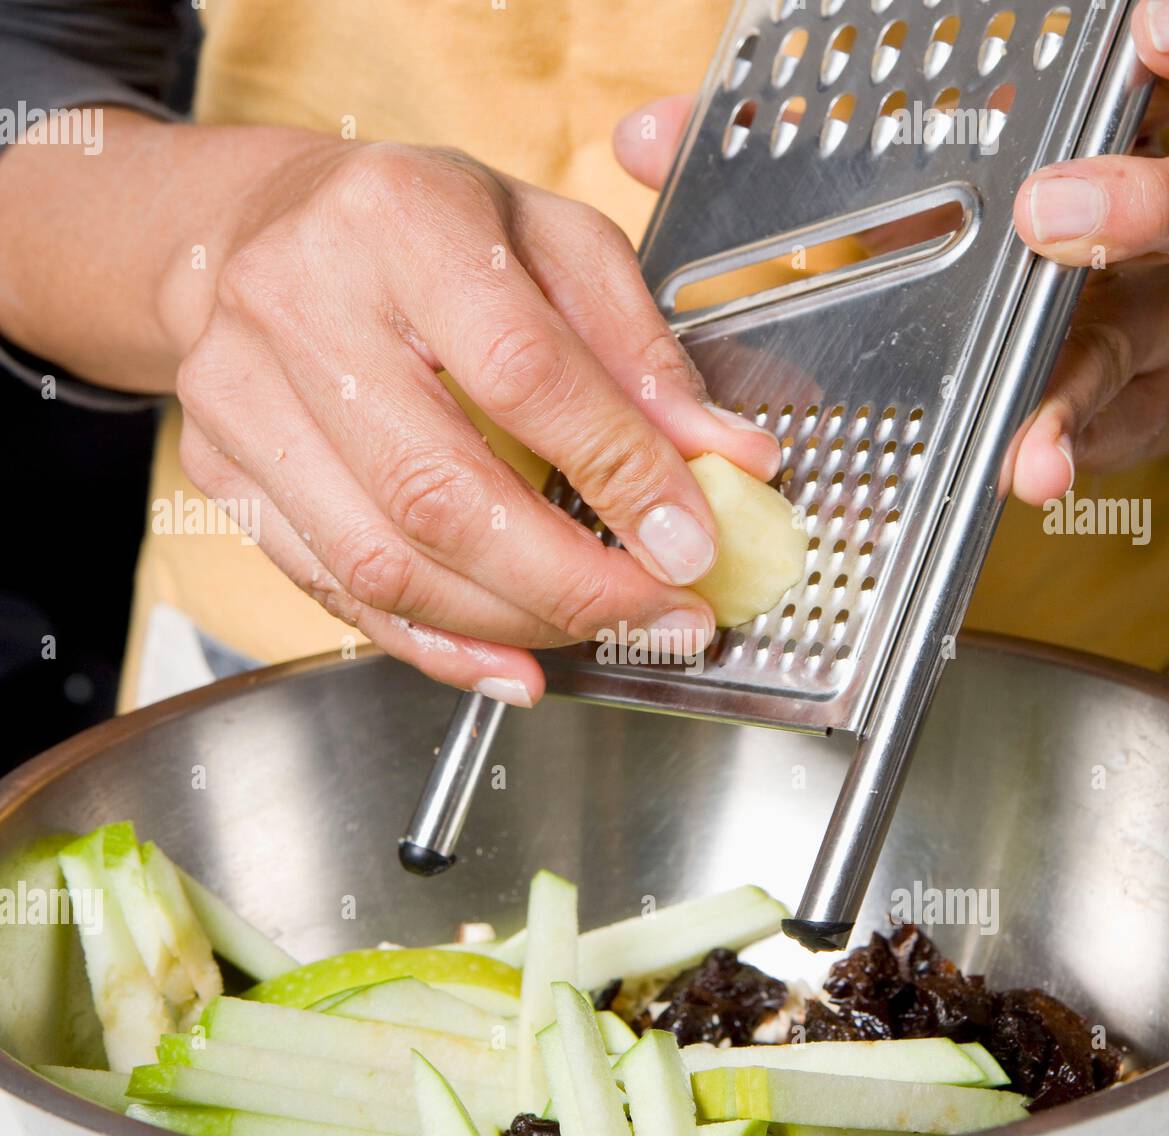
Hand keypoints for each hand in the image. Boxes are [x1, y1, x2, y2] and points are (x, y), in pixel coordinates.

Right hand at [171, 140, 781, 703]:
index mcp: (400, 220)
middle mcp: (300, 306)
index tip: (692, 547)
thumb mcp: (554, 242)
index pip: (523, 374)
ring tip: (603, 636)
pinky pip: (334, 593)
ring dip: (512, 625)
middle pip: (440, 493)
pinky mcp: (222, 470)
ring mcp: (243, 398)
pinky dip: (436, 647)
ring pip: (383, 563)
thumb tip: (730, 460)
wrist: (261, 229)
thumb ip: (641, 352)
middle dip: (570, 584)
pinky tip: (511, 664)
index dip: (618, 475)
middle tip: (662, 618)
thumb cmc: (424, 228)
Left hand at [614, 0, 1168, 506]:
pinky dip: (1065, 435)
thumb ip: (776, 167)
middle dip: (1131, 189)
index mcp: (1076, 148)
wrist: (1099, 378)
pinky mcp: (1130, 407)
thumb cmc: (977, 269)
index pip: (1144, 79)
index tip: (1155, 33)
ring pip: (1161, 309)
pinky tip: (1035, 462)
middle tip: (1052, 204)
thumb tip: (644, 136)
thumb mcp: (890, 205)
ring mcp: (1144, 316)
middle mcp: (1133, 222)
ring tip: (1051, 315)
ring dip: (1098, 328)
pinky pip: (1107, 416)